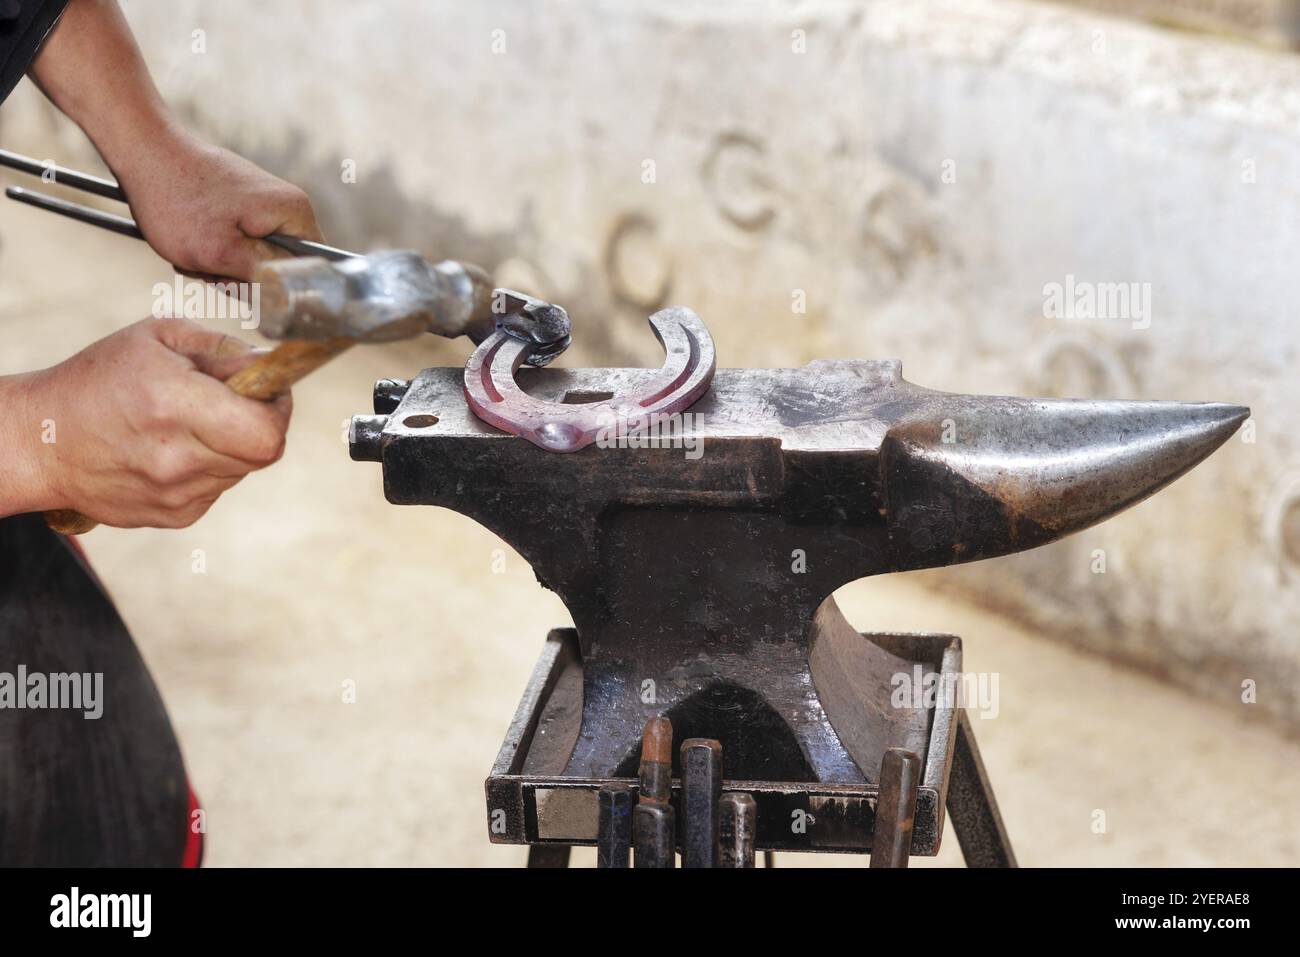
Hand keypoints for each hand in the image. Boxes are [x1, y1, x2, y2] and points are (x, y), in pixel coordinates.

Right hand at [1, 318, 290, 527]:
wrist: (42, 440)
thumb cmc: (100, 379)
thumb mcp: (158, 337)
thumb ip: (223, 348)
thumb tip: (270, 367)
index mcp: (174, 405)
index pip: (267, 430)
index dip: (278, 408)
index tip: (266, 391)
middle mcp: (177, 457)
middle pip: (262, 451)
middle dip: (257, 423)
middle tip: (230, 403)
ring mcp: (175, 494)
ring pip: (241, 470)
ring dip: (230, 445)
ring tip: (188, 425)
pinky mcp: (174, 516)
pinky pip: (218, 488)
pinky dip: (208, 468)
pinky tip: (172, 450)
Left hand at [114, 125, 322, 280]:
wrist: (143, 149)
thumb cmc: (176, 199)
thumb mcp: (219, 253)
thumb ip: (261, 278)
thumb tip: (289, 298)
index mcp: (295, 213)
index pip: (312, 270)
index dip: (282, 289)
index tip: (243, 285)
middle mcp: (287, 205)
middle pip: (280, 267)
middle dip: (243, 275)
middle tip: (209, 266)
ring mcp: (263, 203)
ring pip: (254, 257)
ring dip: (222, 264)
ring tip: (194, 250)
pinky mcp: (241, 203)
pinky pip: (237, 242)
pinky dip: (213, 248)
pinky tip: (191, 238)